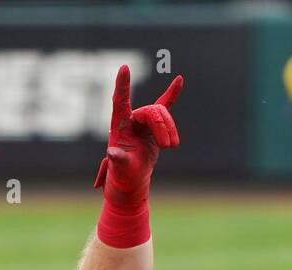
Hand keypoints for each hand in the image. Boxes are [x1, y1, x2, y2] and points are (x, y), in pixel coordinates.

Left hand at [94, 65, 182, 206]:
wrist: (132, 179)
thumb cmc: (123, 175)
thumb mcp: (120, 169)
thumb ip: (118, 160)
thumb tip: (112, 153)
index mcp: (119, 125)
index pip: (120, 101)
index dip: (122, 85)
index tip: (124, 67)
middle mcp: (130, 119)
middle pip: (151, 112)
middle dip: (162, 127)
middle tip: (168, 147)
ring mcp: (142, 121)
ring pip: (161, 114)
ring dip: (170, 128)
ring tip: (172, 146)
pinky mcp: (154, 126)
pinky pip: (164, 106)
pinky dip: (172, 95)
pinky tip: (179, 80)